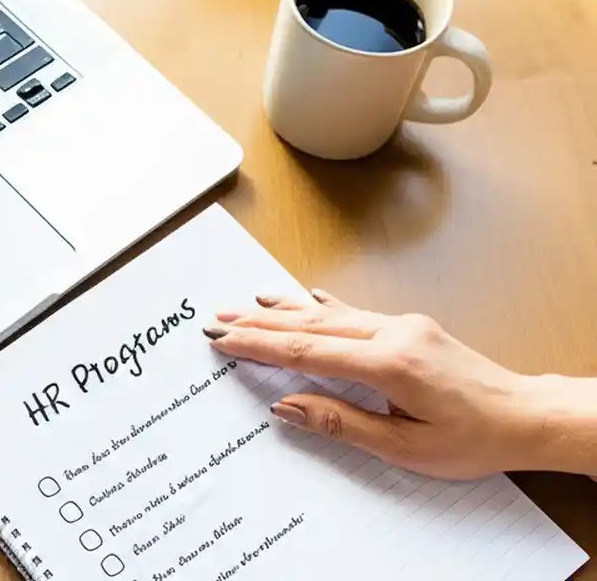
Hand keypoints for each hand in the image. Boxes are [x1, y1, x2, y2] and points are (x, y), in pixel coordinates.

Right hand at [204, 289, 538, 479]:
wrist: (528, 416)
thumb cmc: (474, 438)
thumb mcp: (405, 447)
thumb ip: (341, 423)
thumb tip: (288, 406)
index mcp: (390, 364)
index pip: (308, 351)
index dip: (260, 345)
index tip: (223, 339)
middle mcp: (394, 334)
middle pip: (311, 324)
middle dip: (260, 322)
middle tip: (218, 317)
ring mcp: (403, 326)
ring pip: (330, 313)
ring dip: (285, 310)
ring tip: (247, 303)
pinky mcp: (411, 328)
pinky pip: (355, 313)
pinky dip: (323, 307)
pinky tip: (307, 298)